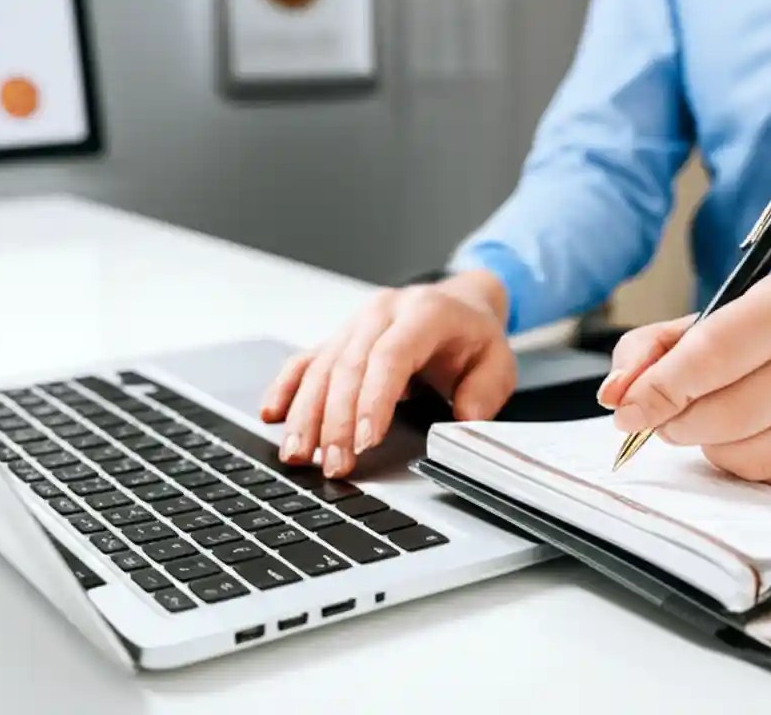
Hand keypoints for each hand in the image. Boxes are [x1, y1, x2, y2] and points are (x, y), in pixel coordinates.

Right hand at [260, 270, 515, 478]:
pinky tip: (272, 415)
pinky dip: (286, 389)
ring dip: (306, 415)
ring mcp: (354, 324)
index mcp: (423, 313)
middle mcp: (381, 313)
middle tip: (334, 465)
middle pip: (348, 366)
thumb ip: (482, 395)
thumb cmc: (474, 338)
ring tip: (299, 455)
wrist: (458, 304)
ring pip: (321, 367)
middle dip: (337, 421)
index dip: (374, 399)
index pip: (391, 356)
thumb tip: (459, 425)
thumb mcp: (498, 363)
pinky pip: (304, 362)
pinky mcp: (337, 339)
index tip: (366, 441)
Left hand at [596, 268, 770, 488]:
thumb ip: (650, 350)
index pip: (716, 351)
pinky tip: (764, 438)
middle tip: (669, 419)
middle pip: (731, 412)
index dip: (661, 387)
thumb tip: (617, 393)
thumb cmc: (770, 338)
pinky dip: (752, 466)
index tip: (629, 409)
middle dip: (681, 423)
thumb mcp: (707, 324)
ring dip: (716, 448)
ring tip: (726, 421)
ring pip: (752, 456)